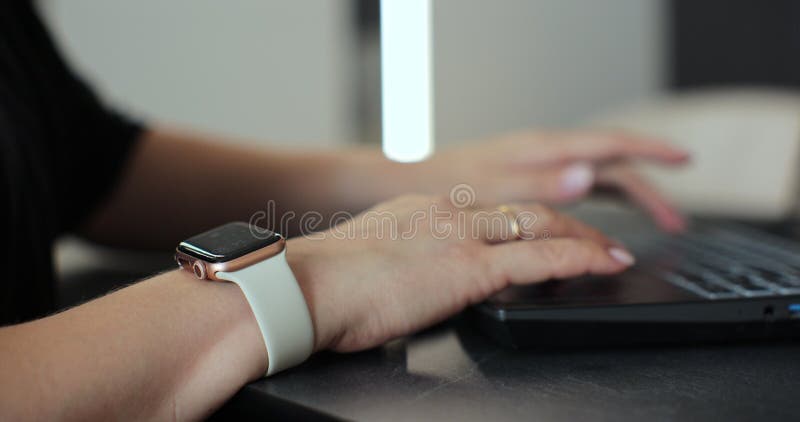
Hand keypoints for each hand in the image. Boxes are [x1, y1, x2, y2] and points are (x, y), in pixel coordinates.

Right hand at [286, 195, 634, 352]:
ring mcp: (462, 236)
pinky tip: (604, 263)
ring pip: (542, 227)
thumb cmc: (324, 283)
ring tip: (611, 252)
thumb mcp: (371, 257)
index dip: (525, 218)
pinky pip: (542, 258)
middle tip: (592, 236)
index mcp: (423, 210)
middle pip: (524, 211)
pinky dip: (580, 258)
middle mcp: (447, 213)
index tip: (542, 227)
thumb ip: (406, 259)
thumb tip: (417, 277)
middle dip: (566, 222)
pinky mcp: (471, 266)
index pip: (490, 209)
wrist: (305, 289)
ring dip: (583, 238)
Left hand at [413, 130, 688, 231]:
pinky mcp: (530, 179)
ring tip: (660, 221)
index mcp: (543, 150)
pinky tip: (609, 216)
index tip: (684, 159)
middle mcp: (546, 153)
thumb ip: (544, 184)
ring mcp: (539, 165)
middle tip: (677, 219)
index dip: (652, 151)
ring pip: (599, 176)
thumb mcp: (497, 188)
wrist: (412, 183)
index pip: (611, 144)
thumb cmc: (448, 184)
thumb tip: (591, 176)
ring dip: (632, 198)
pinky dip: (605, 200)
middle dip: (650, 189)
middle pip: (612, 165)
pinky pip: (580, 186)